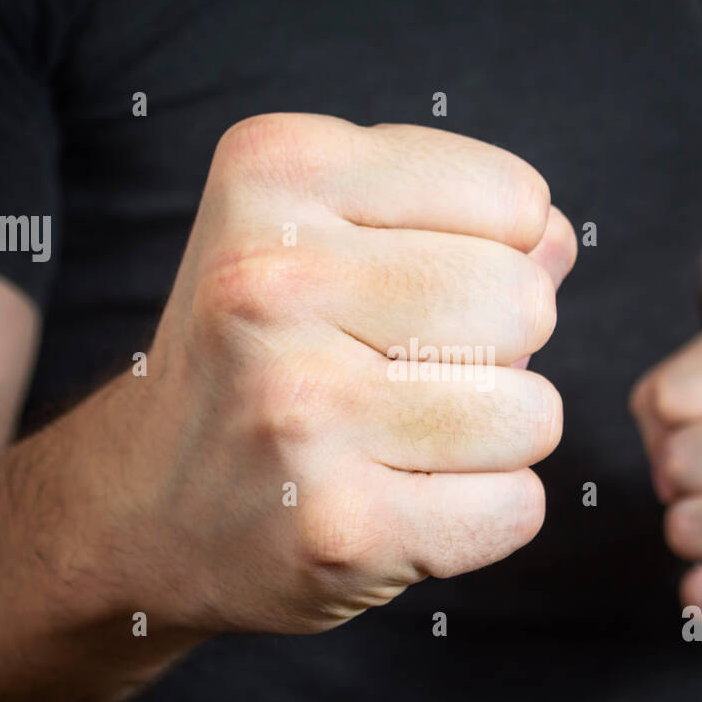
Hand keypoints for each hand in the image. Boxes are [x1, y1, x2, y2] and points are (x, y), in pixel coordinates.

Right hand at [85, 113, 575, 635]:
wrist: (142, 503)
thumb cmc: (257, 354)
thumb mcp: (320, 231)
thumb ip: (454, 215)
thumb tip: (559, 240)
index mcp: (277, 172)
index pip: (519, 201)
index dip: (491, 254)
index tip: (403, 291)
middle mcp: (272, 282)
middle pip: (527, 303)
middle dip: (496, 347)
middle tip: (402, 373)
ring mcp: (301, 411)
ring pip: (534, 414)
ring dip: (492, 437)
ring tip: (397, 438)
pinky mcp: (338, 529)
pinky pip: (516, 509)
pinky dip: (482, 514)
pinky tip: (397, 501)